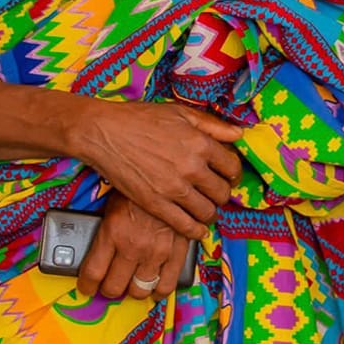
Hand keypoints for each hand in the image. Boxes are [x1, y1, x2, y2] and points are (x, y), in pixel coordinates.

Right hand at [66, 100, 243, 238]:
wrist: (103, 132)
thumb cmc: (140, 118)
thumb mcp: (181, 113)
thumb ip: (213, 125)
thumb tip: (239, 134)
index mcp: (201, 144)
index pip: (233, 167)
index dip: (233, 173)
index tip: (229, 176)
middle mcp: (192, 168)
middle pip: (222, 192)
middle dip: (222, 194)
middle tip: (216, 193)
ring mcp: (173, 188)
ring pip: (207, 211)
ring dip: (211, 212)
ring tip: (207, 210)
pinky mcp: (155, 203)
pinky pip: (184, 225)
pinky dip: (195, 231)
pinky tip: (198, 231)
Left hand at [75, 195, 186, 301]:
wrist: (172, 172)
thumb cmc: (139, 186)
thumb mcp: (113, 205)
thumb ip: (106, 231)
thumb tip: (94, 250)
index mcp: (113, 233)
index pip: (93, 274)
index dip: (87, 285)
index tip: (87, 287)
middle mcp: (133, 246)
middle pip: (114, 287)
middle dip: (109, 289)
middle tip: (110, 285)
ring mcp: (157, 251)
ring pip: (140, 289)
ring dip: (134, 290)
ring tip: (133, 284)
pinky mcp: (179, 251)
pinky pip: (169, 283)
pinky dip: (160, 290)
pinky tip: (156, 288)